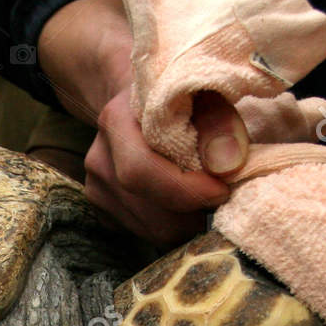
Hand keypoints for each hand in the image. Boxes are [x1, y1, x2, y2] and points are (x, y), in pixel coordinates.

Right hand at [36, 0, 244, 244]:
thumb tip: (228, 166)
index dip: (185, 190)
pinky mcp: (104, 210)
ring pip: (151, 231)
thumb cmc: (176, 92)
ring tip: (205, 199)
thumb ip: (218, 122)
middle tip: (223, 198)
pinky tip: (185, 204)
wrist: (134, 96)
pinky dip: (173, 226)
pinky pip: (145, 234)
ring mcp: (97, 189)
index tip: (223, 190)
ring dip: (187, 223)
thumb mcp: (201, 91)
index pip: (141, 171)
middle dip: (194, 215)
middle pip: (150, 213)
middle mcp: (98, 160)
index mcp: (115, 121)